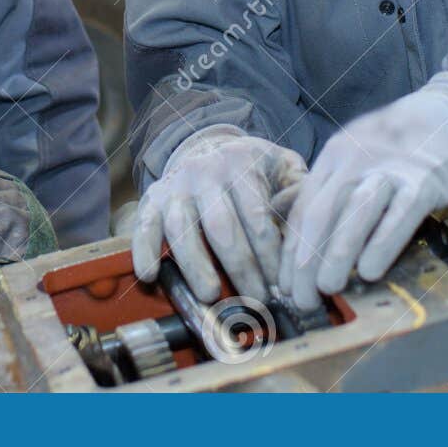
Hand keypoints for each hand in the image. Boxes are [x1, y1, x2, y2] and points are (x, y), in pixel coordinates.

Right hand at [131, 126, 306, 302]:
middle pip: (221, 226)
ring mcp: (175, 186)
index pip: (257, 216)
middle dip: (240, 267)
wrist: (207, 147)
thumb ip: (298, 190)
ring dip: (195, 264)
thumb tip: (303, 222)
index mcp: (241, 163)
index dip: (270, 255)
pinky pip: (144, 225)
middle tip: (256, 298)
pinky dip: (144, 249)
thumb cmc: (252, 169)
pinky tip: (150, 275)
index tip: (281, 284)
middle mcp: (204, 172)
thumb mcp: (281, 166)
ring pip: (182, 227)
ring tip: (210, 294)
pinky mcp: (152, 198)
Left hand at [278, 71, 447, 311]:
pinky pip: (399, 215)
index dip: (291, 251)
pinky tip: (371, 271)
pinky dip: (382, 243)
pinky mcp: (423, 180)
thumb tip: (297, 233)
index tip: (287, 285)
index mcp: (333, 157)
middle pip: (321, 214)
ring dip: (337, 254)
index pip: (303, 209)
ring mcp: (389, 169)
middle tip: (303, 298)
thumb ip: (331, 189)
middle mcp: (354, 161)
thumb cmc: (397, 145)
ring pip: (355, 213)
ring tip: (328, 288)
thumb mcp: (355, 155)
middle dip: (305, 260)